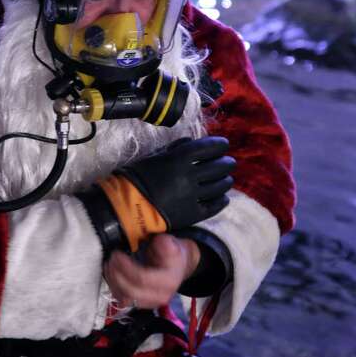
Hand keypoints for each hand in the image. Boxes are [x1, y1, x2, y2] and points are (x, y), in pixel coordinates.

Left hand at [104, 235, 199, 309]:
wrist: (177, 267)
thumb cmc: (173, 256)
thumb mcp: (173, 245)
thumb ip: (166, 244)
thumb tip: (161, 242)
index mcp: (168, 281)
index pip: (142, 278)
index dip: (125, 267)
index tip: (117, 255)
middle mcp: (160, 296)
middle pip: (131, 291)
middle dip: (116, 274)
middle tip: (111, 259)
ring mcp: (150, 302)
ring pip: (125, 298)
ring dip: (113, 282)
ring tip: (110, 266)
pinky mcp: (141, 304)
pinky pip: (122, 301)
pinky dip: (114, 288)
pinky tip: (112, 276)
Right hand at [119, 136, 235, 229]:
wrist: (127, 205)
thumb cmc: (136, 176)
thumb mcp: (153, 156)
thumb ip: (175, 148)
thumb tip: (192, 142)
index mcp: (179, 159)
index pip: (208, 148)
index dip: (219, 145)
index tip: (223, 145)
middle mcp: (190, 176)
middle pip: (218, 167)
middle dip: (226, 163)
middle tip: (228, 162)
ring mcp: (193, 196)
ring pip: (219, 186)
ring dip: (226, 180)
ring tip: (226, 179)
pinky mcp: (193, 214)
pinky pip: (214, 206)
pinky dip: (221, 200)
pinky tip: (223, 197)